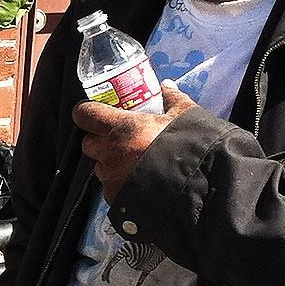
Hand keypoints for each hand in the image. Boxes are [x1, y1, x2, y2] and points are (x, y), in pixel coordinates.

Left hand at [71, 82, 193, 201]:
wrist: (200, 186)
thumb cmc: (190, 148)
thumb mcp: (185, 115)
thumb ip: (172, 98)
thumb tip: (167, 86)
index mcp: (121, 127)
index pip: (84, 113)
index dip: (87, 112)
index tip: (94, 113)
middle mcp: (109, 152)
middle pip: (88, 143)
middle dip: (100, 141)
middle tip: (121, 140)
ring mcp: (111, 177)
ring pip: (100, 168)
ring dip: (111, 164)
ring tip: (135, 165)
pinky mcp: (116, 199)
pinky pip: (111, 189)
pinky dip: (121, 185)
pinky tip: (140, 184)